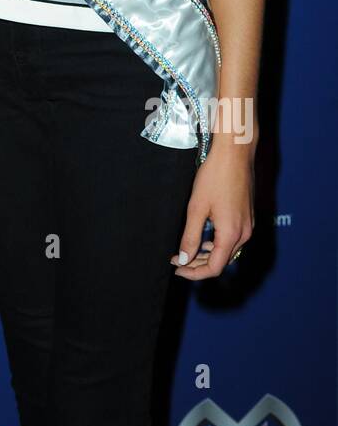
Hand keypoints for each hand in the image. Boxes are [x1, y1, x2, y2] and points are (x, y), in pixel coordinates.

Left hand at [170, 138, 254, 279]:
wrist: (235, 153)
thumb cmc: (215, 176)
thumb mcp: (197, 207)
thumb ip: (190, 236)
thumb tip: (184, 259)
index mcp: (231, 234)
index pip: (214, 268)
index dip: (194, 273)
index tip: (176, 268)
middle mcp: (245, 233)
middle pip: (222, 262)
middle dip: (199, 265)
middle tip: (177, 260)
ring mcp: (249, 225)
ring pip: (228, 252)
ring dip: (208, 256)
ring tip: (188, 251)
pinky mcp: (248, 216)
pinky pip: (234, 240)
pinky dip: (218, 244)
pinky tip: (205, 237)